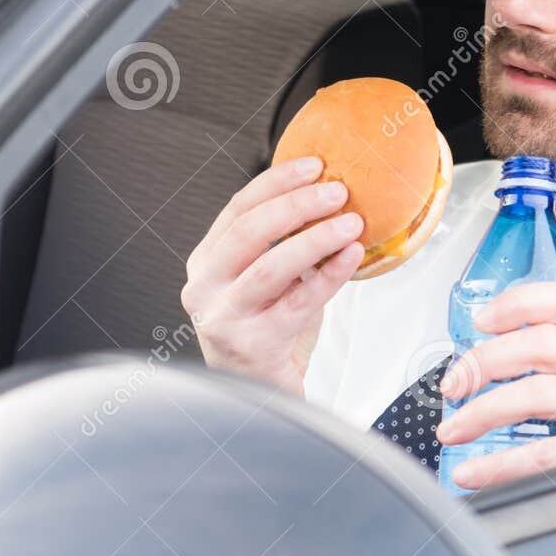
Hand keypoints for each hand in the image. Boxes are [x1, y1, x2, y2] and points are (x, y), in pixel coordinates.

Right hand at [181, 156, 364, 393]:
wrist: (262, 391)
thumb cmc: (268, 329)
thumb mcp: (268, 277)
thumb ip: (285, 241)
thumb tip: (330, 194)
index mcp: (205, 261)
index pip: (237, 209)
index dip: (276, 182)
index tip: (314, 164)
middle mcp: (204, 287)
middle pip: (249, 232)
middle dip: (298, 205)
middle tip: (338, 191)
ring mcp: (223, 317)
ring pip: (270, 267)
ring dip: (316, 239)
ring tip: (351, 223)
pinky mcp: (251, 344)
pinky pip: (298, 303)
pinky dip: (329, 275)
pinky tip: (351, 256)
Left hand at [434, 282, 555, 489]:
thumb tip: (486, 357)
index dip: (519, 303)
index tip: (480, 321)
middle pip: (542, 343)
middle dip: (483, 363)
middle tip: (453, 386)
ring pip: (535, 392)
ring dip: (480, 412)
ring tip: (454, 430)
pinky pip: (543, 451)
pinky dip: (498, 464)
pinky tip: (474, 471)